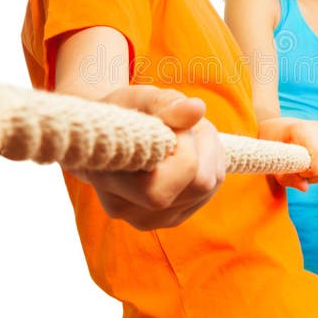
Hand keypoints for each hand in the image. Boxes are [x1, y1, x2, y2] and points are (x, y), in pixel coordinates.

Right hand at [66, 86, 225, 229]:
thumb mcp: (136, 98)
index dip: (181, 147)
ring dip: (208, 152)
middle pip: (199, 184)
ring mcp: (152, 219)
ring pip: (209, 187)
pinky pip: (210, 192)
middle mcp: (129, 211)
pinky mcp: (172, 218)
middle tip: (184, 123)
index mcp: (110, 182)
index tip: (169, 124)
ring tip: (182, 134)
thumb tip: (197, 109)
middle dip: (203, 144)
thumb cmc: (120, 112)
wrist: (108, 137)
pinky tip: (187, 152)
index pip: (162, 188)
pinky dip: (209, 165)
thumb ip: (164, 103)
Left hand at [259, 117, 317, 190]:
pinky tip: (314, 164)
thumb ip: (285, 176)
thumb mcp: (272, 160)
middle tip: (299, 172)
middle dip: (314, 176)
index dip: (311, 171)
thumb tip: (304, 188)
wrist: (280, 127)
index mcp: (302, 129)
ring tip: (305, 167)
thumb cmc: (272, 142)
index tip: (298, 171)